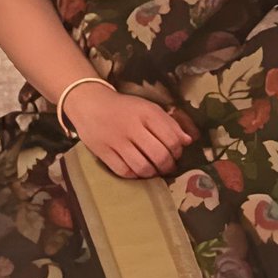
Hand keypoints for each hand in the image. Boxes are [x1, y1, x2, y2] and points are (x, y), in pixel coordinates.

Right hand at [64, 84, 193, 179]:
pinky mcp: (102, 151)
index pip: (172, 139)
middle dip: (168, 165)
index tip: (175, 153)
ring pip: (143, 167)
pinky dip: (134, 174)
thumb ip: (169, 123)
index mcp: (145, 112)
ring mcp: (115, 140)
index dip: (178, 151)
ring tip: (153, 169)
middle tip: (167, 165)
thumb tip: (188, 141)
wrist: (89, 103)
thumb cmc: (124, 108)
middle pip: (159, 155)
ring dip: (153, 173)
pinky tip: (137, 169)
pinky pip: (124, 171)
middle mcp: (131, 126)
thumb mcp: (148, 108)